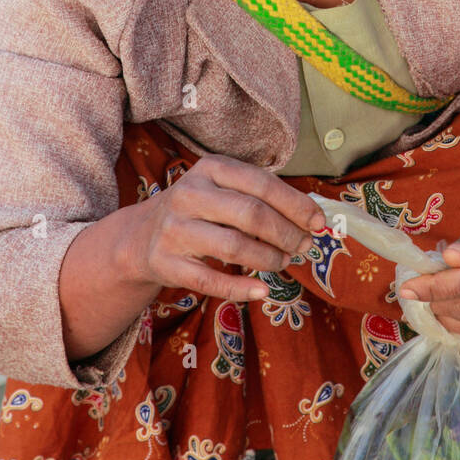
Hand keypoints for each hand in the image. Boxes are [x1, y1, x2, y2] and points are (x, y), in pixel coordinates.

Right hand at [127, 153, 326, 302]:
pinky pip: (211, 281)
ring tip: (284, 262)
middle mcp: (190, 194)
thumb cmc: (199, 210)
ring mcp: (175, 229)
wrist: (140, 236)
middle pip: (251, 214)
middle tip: (305, 247)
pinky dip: (241, 288)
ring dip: (269, 259)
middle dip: (286, 233)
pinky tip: (262, 290)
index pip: (262, 184)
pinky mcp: (166, 262)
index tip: (318, 222)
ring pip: (234, 247)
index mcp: (210, 169)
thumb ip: (261, 197)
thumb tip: (312, 216)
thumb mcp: (222, 189)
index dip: (295, 204)